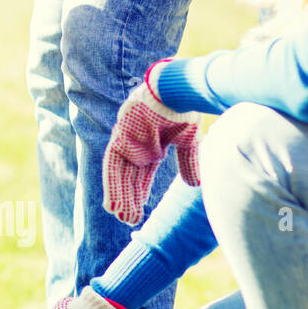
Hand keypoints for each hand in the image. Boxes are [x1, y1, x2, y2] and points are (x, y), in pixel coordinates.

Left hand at [103, 61, 199, 225]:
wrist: (176, 88)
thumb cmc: (183, 108)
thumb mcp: (188, 140)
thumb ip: (188, 161)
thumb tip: (195, 184)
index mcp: (151, 146)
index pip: (142, 174)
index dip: (140, 191)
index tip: (139, 209)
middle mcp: (136, 146)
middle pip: (129, 177)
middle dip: (128, 198)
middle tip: (128, 220)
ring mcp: (126, 141)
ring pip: (119, 175)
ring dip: (119, 196)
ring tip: (121, 218)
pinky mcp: (120, 138)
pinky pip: (112, 165)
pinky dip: (113, 184)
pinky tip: (112, 203)